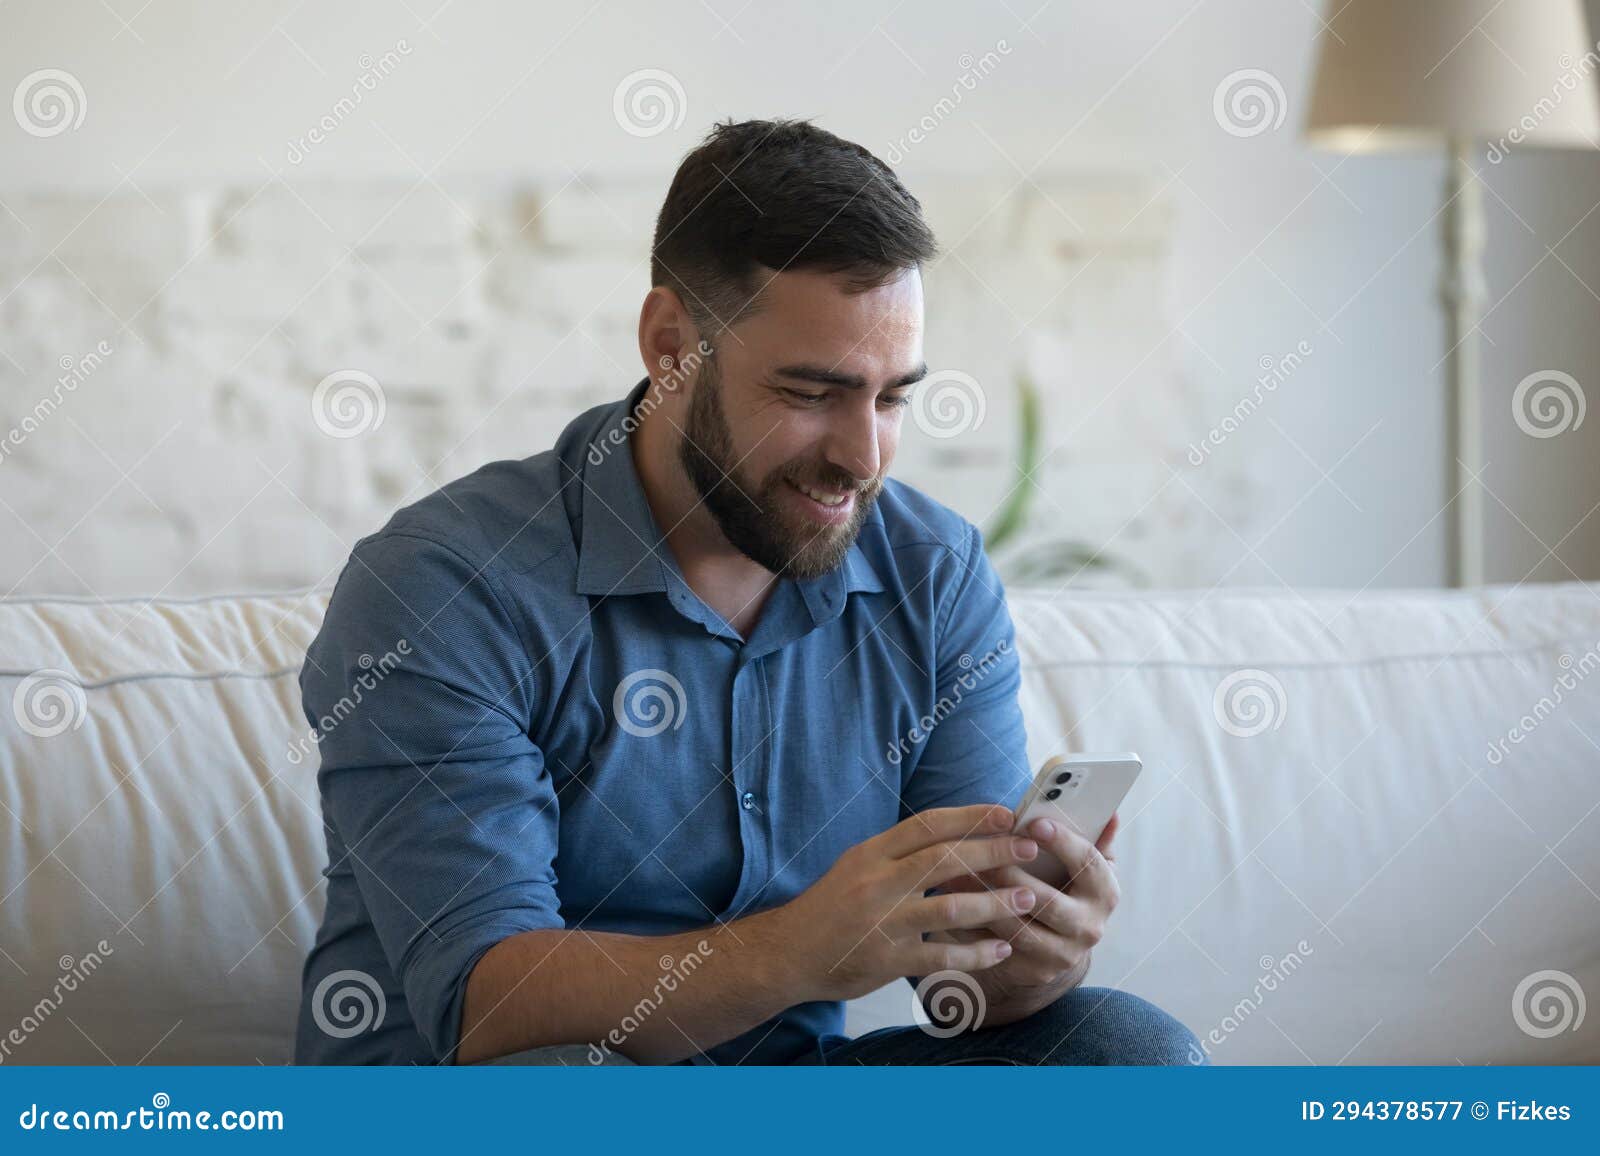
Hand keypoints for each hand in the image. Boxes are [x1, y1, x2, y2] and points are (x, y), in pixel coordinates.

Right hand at [774, 803, 1044, 1002]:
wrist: (788, 952)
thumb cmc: (831, 907)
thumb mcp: (859, 866)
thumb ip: (900, 853)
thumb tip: (955, 836)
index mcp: (872, 852)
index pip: (927, 824)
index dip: (971, 816)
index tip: (1008, 814)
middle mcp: (877, 882)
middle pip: (944, 858)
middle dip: (992, 851)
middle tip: (1030, 849)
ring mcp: (881, 922)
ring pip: (948, 908)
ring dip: (993, 903)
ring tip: (1026, 899)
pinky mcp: (885, 961)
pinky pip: (940, 957)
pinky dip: (975, 954)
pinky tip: (1001, 950)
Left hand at [937, 811, 1120, 999]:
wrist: (1060, 944)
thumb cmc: (1067, 889)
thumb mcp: (1084, 866)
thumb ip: (1093, 838)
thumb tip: (1110, 812)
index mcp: (1105, 893)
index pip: (1088, 863)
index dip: (1062, 842)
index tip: (1034, 823)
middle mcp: (1089, 927)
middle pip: (1047, 900)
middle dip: (1011, 875)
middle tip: (982, 852)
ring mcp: (1062, 953)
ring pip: (1018, 927)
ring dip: (984, 900)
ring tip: (957, 875)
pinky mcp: (1035, 970)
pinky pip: (998, 947)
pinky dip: (973, 926)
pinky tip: (954, 904)